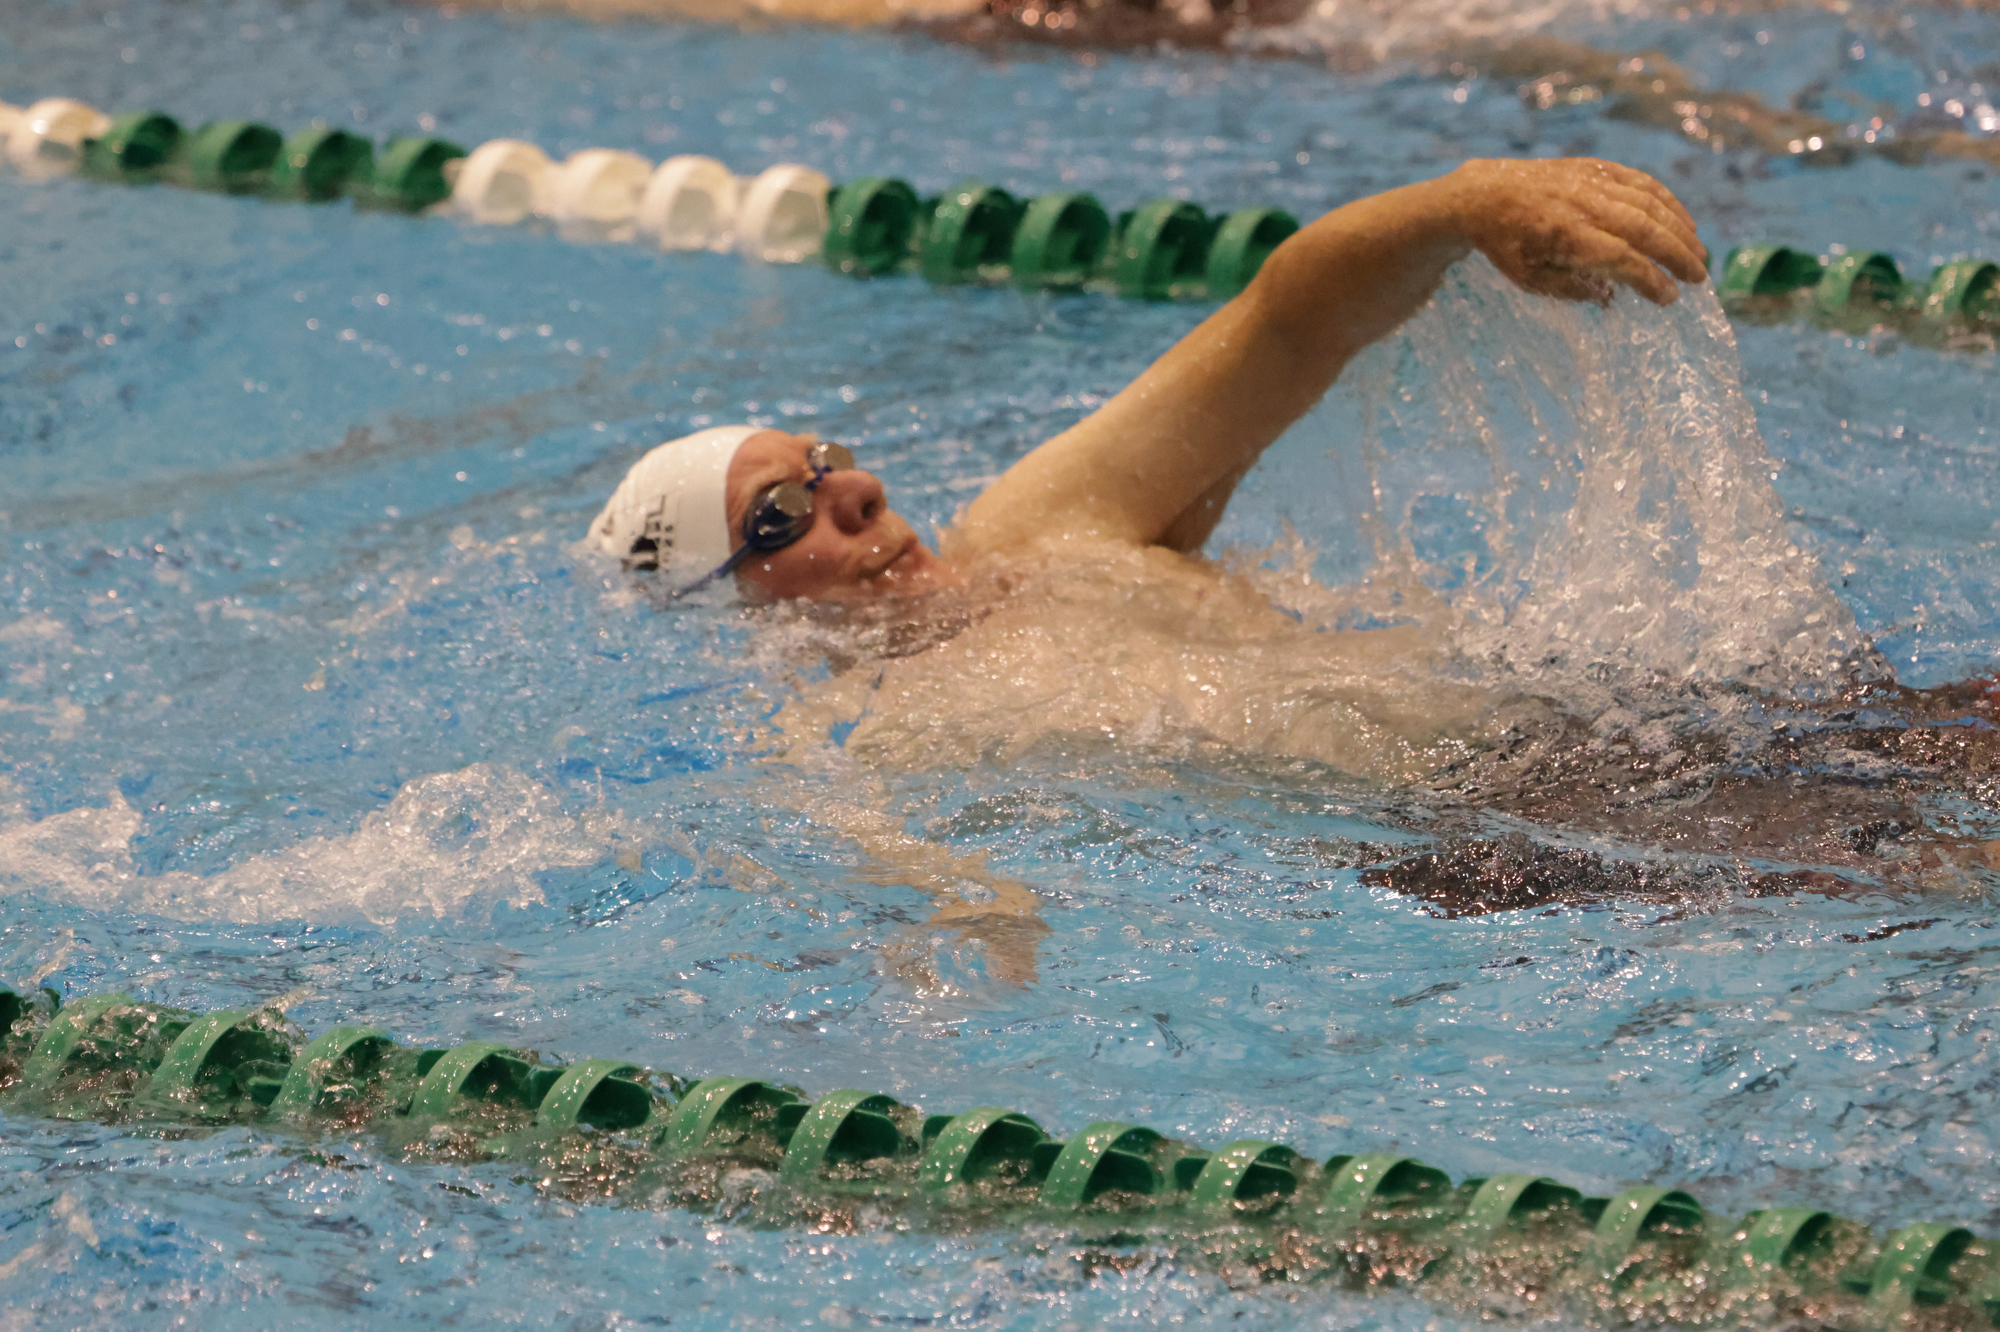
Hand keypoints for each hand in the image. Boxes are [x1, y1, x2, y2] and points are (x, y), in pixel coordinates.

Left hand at [1441, 158, 1707, 304]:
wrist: (1484, 196)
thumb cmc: (1507, 246)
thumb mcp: (1530, 280)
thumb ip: (1572, 289)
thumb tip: (1612, 297)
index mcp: (1565, 237)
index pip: (1621, 259)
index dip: (1650, 279)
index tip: (1669, 298)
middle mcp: (1584, 206)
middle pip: (1644, 230)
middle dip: (1677, 255)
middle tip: (1700, 279)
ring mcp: (1591, 182)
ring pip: (1649, 203)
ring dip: (1679, 229)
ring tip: (1698, 253)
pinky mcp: (1595, 168)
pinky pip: (1640, 182)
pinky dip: (1667, 200)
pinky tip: (1682, 219)